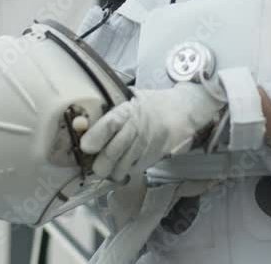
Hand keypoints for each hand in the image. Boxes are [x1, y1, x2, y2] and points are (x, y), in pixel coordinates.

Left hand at [80, 81, 225, 181]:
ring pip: (123, 166)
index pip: (111, 123)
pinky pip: (136, 169)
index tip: (85, 147)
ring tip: (109, 168)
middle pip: (113, 152)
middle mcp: (138, 127)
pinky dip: (128, 171)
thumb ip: (115, 110)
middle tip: (96, 166)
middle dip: (100, 165)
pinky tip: (126, 165)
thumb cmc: (155, 103)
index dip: (96, 136)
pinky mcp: (156, 155)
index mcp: (130, 110)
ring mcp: (148, 143)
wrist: (185, 109)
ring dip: (113, 171)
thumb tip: (85, 122)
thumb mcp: (135, 98)